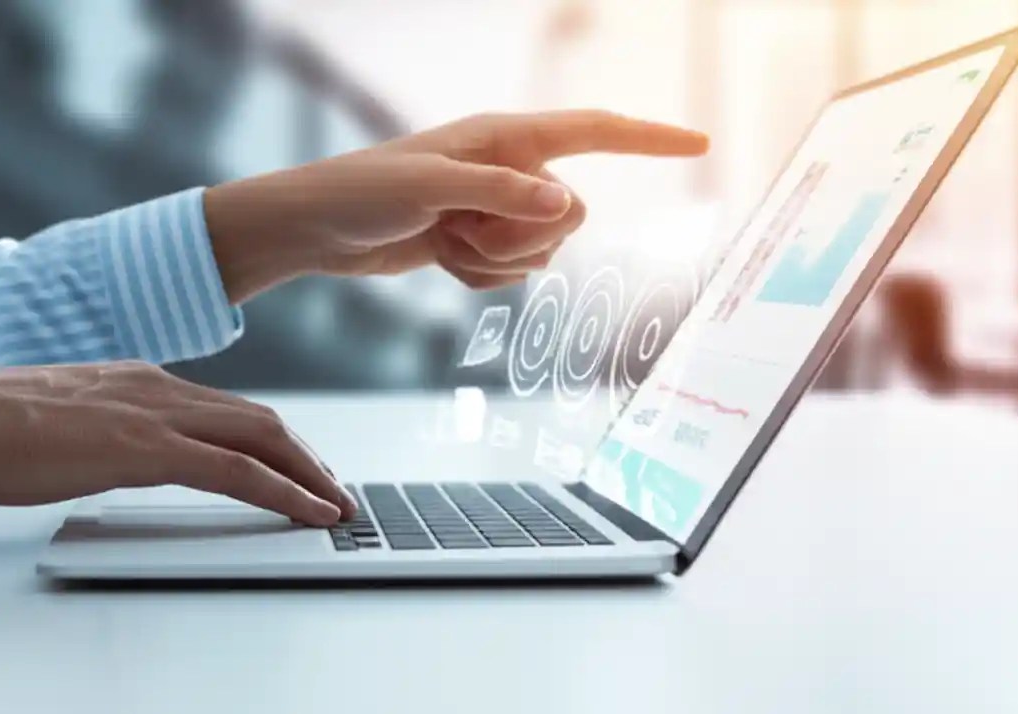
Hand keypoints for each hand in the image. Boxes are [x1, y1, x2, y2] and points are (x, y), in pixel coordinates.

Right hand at [0, 361, 355, 525]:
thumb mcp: (67, 424)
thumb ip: (109, 432)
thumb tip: (126, 453)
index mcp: (141, 381)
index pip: (228, 411)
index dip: (274, 440)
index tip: (299, 465)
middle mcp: (160, 388)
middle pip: (260, 420)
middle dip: (305, 456)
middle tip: (334, 487)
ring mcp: (156, 413)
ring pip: (260, 438)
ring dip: (307, 473)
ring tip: (334, 504)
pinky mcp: (147, 446)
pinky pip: (235, 470)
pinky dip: (281, 490)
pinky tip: (306, 511)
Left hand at [204, 110, 708, 300]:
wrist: (318, 229)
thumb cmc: (362, 192)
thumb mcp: (428, 189)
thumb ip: (499, 194)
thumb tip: (565, 205)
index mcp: (505, 137)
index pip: (595, 132)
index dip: (651, 138)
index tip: (700, 143)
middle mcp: (511, 169)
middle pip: (573, 216)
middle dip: (522, 239)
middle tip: (462, 229)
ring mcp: (496, 209)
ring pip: (543, 253)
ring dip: (492, 262)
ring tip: (441, 239)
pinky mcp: (481, 242)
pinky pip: (512, 276)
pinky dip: (477, 277)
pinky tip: (438, 256)